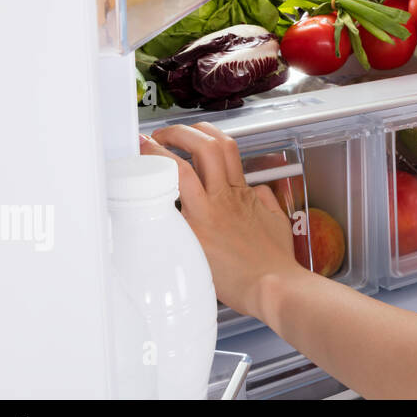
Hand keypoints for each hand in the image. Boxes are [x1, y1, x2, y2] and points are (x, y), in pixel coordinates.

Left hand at [140, 123, 305, 321]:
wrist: (273, 284)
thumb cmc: (275, 261)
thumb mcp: (276, 220)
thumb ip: (264, 199)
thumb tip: (255, 191)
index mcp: (243, 191)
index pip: (224, 146)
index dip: (202, 132)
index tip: (189, 133)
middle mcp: (224, 196)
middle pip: (205, 145)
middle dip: (179, 132)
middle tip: (162, 135)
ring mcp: (208, 213)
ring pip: (183, 167)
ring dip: (159, 151)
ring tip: (144, 149)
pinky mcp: (194, 234)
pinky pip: (169, 202)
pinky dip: (154, 188)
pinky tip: (139, 183)